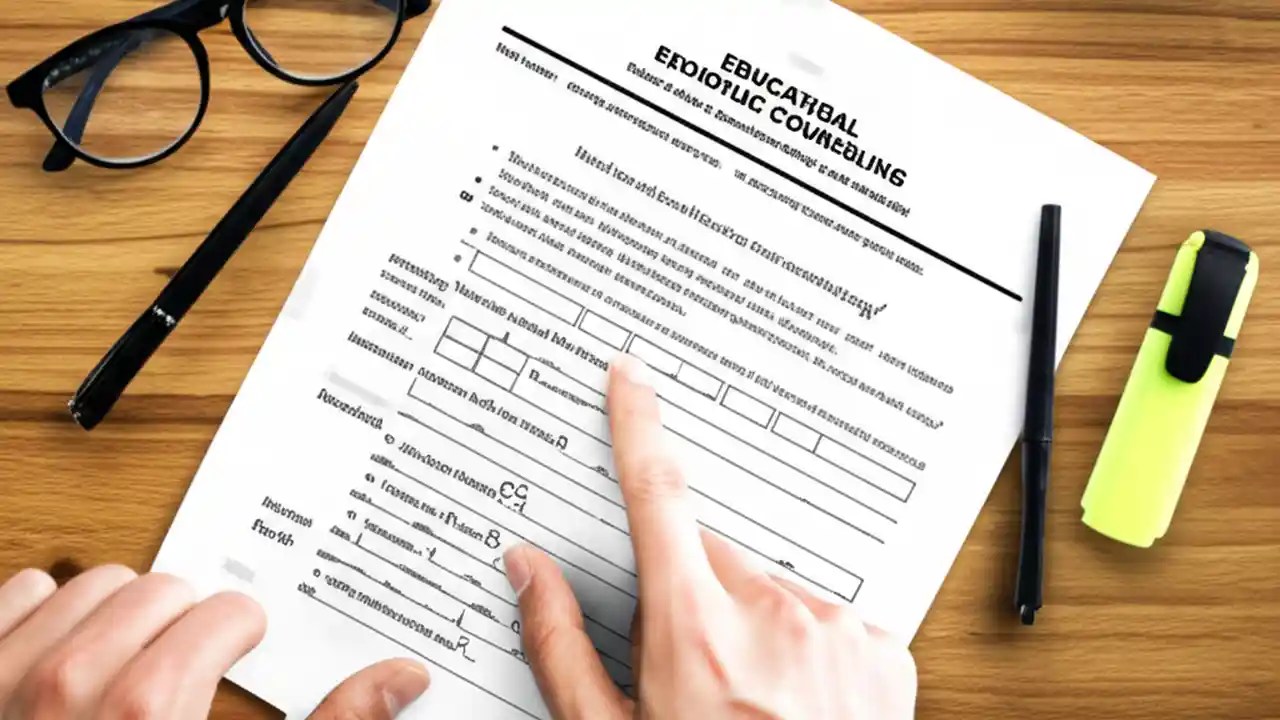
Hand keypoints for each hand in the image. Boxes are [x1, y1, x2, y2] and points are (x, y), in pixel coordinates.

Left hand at [0, 566, 429, 718]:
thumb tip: (401, 680)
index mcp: (149, 710)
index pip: (222, 612)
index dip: (242, 627)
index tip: (239, 642)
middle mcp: (72, 684)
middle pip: (159, 588)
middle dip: (185, 614)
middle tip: (190, 650)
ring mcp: (10, 678)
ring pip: (86, 582)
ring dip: (116, 606)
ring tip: (130, 648)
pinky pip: (15, 591)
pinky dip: (43, 604)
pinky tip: (64, 641)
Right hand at [502, 355, 917, 718]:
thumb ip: (561, 645)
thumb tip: (527, 570)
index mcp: (693, 630)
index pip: (656, 495)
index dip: (637, 426)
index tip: (630, 380)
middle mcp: (771, 614)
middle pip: (713, 557)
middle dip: (693, 592)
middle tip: (691, 665)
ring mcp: (834, 628)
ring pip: (771, 590)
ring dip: (754, 625)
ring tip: (751, 698)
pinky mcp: (882, 648)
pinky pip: (827, 619)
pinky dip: (807, 647)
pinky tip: (797, 701)